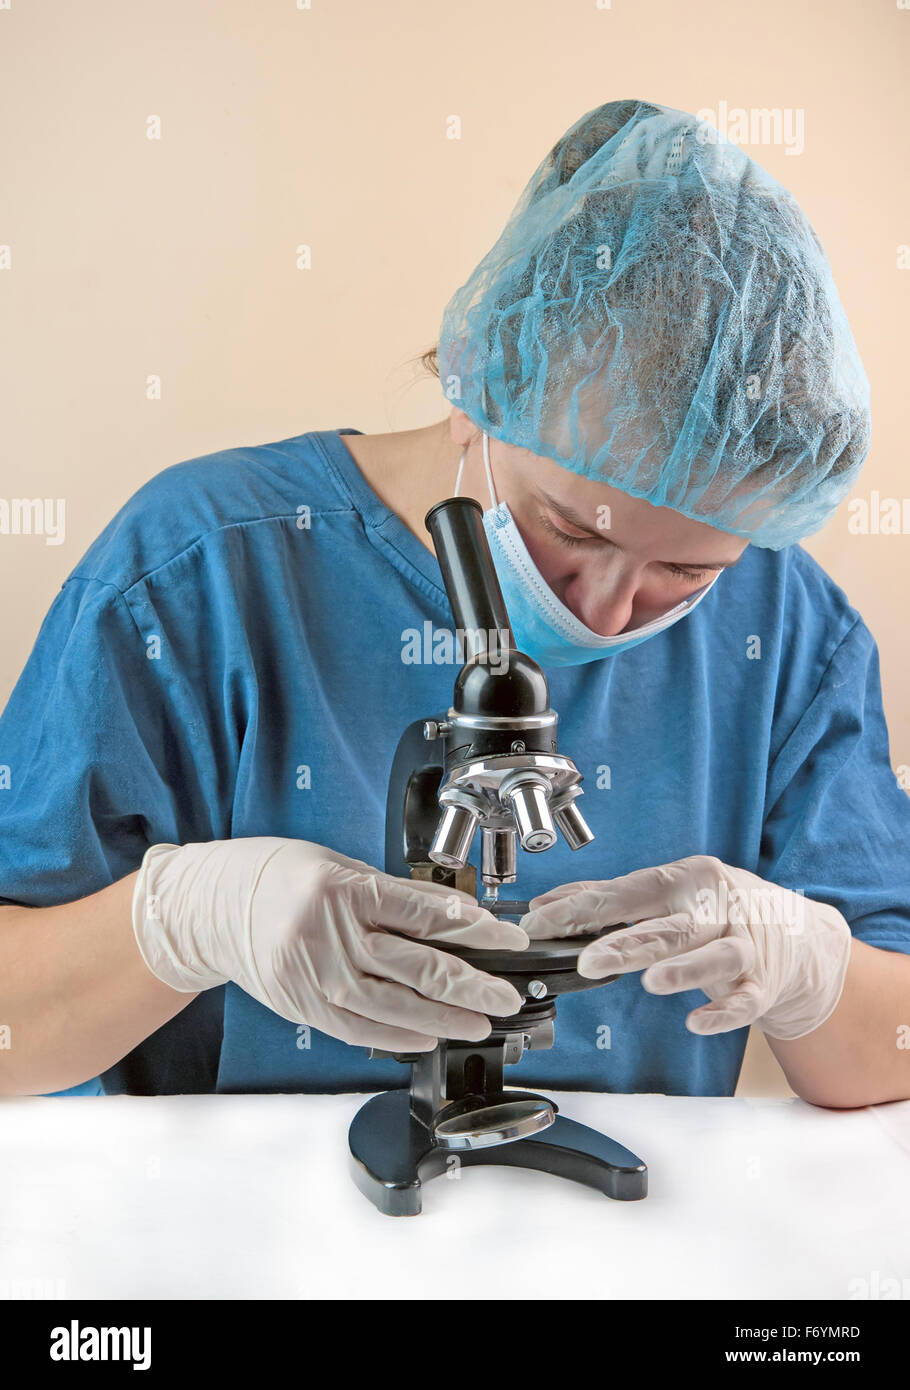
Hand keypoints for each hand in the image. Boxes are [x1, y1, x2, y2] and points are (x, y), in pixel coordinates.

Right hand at [132, 837, 525, 1051]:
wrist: (212, 906)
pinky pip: (359, 1028)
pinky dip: (398, 1035)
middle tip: (506, 994)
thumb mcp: (341, 866)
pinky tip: (428, 1036)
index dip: (475, 930)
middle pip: (416, 967)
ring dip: (443, 1018)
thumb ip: (396, 895)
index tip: (507, 940)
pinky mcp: (304, 1005)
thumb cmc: (279, 876)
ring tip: (479, 1021)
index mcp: (344, 890)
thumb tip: (455, 917)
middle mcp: (330, 936)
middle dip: (471, 984)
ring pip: (393, 1006)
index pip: (425, 913)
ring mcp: (315, 976)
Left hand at [520, 855, 851, 1038]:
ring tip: (651, 982)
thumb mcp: (668, 892)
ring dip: (683, 969)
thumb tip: (545, 903)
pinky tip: (698, 1022)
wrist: (798, 933)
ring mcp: (744, 945)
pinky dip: (723, 1012)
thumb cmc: (718, 909)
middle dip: (627, 943)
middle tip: (587, 961)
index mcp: (684, 880)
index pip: (626, 892)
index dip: (581, 909)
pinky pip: (746, 999)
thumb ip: (607, 899)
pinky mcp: (764, 982)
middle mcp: (715, 908)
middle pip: (669, 926)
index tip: (539, 924)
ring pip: (714, 956)